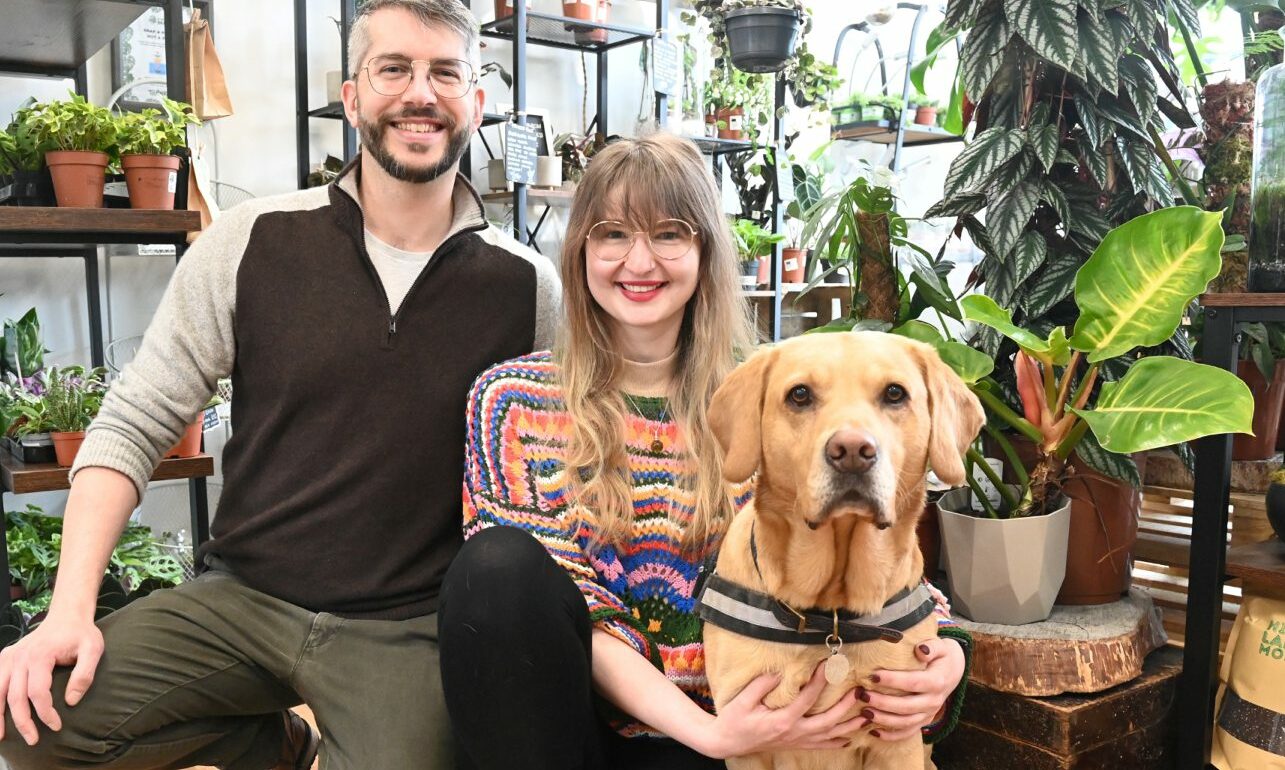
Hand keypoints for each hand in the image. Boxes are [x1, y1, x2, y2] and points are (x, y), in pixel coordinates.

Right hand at [0, 613, 103, 744]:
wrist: (66, 615)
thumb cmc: (80, 634)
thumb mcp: (93, 649)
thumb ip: (84, 675)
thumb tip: (71, 701)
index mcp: (40, 655)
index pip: (38, 692)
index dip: (45, 713)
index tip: (57, 725)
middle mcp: (20, 657)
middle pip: (15, 697)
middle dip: (23, 722)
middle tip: (34, 740)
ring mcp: (10, 657)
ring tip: (2, 737)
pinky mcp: (6, 658)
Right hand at [702, 662, 865, 758]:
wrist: (728, 742)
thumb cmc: (734, 720)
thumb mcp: (743, 700)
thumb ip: (761, 685)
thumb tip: (780, 672)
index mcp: (782, 720)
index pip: (807, 699)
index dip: (820, 681)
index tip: (829, 664)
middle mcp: (794, 732)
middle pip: (827, 721)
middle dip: (845, 707)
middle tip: (859, 692)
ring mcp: (796, 741)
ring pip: (829, 736)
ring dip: (848, 726)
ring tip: (866, 716)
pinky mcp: (796, 744)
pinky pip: (821, 746)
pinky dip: (837, 742)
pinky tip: (849, 738)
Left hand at [861, 637, 964, 740]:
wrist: (953, 671)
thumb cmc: (941, 656)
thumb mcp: (941, 646)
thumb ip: (931, 646)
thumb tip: (921, 650)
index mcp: (937, 681)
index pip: (913, 683)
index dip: (893, 681)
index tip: (873, 676)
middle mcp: (934, 701)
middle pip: (906, 706)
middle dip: (883, 703)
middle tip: (862, 695)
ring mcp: (929, 713)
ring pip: (905, 722)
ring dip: (883, 719)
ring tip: (864, 712)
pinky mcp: (924, 721)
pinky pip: (908, 732)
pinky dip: (891, 735)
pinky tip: (874, 731)